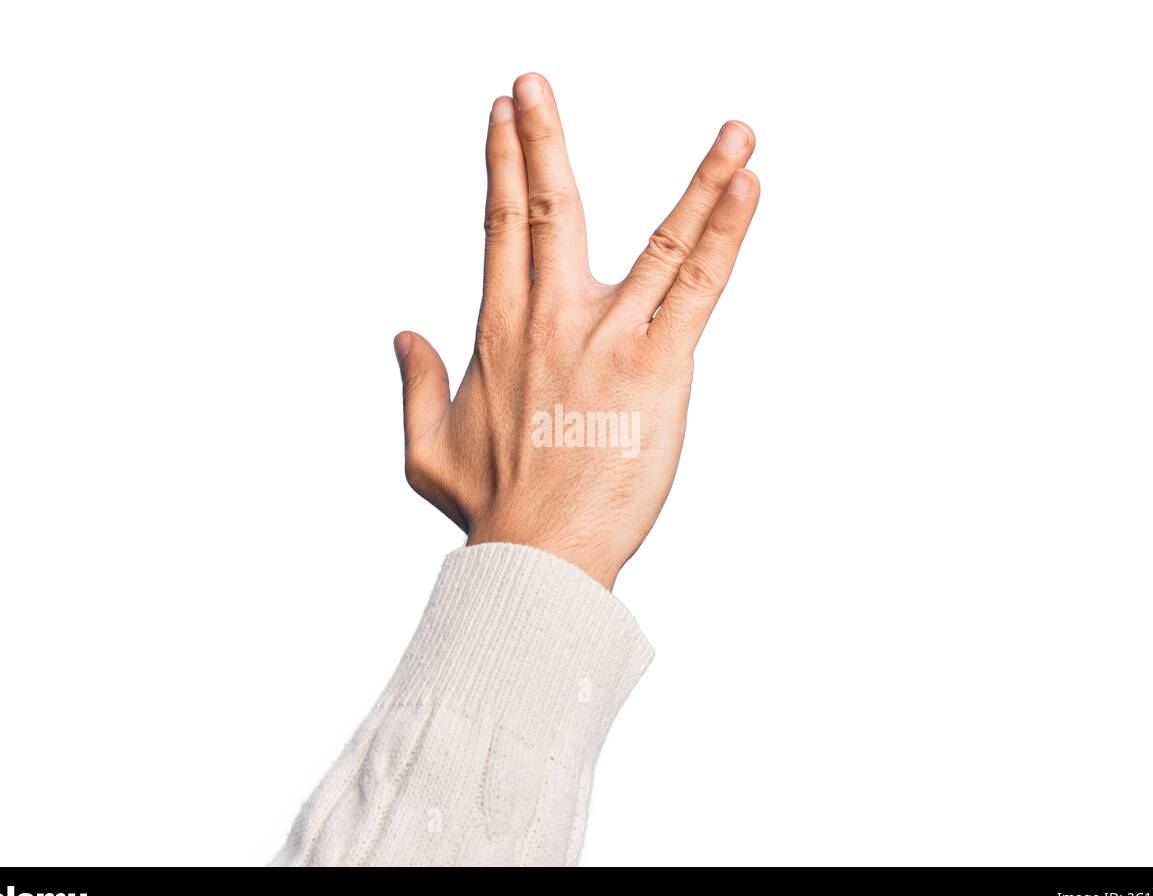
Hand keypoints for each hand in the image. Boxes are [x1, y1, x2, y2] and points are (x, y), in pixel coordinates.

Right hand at [393, 73, 758, 588]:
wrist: (536, 556)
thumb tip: (402, 334)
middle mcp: (551, 319)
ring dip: (699, 178)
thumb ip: (415, 382)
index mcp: (501, 331)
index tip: (501, 117)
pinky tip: (750, 186)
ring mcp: (607, 337)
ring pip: (658, 238)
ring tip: (737, 130)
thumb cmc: (490, 509)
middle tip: (535, 82)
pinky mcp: (657, 365)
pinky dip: (725, 234)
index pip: (501, 226)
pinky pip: (697, 284)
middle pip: (553, 208)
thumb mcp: (427, 446)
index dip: (503, 165)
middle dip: (542, 138)